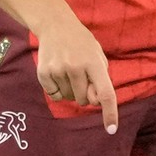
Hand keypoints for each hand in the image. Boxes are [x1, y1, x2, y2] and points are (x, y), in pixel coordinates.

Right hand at [34, 13, 119, 133]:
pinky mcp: (43, 73)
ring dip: (71, 91)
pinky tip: (57, 74)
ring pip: (69, 98)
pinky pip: (54, 95)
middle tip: (82, 78)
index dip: (110, 113)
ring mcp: (58, 70)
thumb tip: (95, 102)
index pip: (105, 93)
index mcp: (93, 63)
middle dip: (86, 94)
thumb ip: (100, 78)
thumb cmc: (81, 43)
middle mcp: (75, 67)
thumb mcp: (97, 55)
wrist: (55, 25)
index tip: (111, 129)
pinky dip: (57, 90)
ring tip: (69, 71)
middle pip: (84, 100)